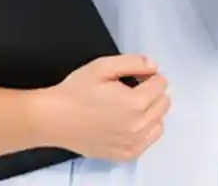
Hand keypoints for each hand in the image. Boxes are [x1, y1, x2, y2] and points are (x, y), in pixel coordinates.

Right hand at [34, 55, 169, 160]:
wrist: (54, 119)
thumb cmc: (74, 93)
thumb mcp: (101, 67)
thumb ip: (132, 62)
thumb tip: (153, 66)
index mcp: (135, 102)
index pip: (161, 84)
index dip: (148, 75)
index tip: (134, 76)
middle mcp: (139, 126)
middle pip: (164, 103)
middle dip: (151, 93)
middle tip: (128, 90)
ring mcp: (134, 143)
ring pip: (159, 123)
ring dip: (149, 112)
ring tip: (126, 107)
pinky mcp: (126, 154)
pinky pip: (148, 140)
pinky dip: (142, 130)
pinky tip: (123, 123)